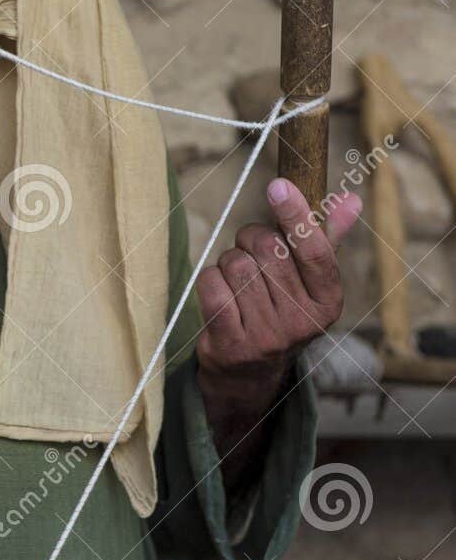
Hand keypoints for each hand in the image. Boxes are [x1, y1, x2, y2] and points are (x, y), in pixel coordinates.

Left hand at [195, 180, 361, 486]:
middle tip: (249, 249)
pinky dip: (209, 278)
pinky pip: (212, 286)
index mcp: (328, 301)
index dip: (296, 215)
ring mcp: (267, 337)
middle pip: (268, 250)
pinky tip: (217, 290)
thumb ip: (326, 239)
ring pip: (236, 265)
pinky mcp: (231, 344)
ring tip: (235, 276)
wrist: (249, 374)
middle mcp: (302, 322)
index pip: (315, 250)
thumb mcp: (309, 281)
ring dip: (229, 260)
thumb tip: (350, 199)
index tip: (278, 186)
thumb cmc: (280, 311)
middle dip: (251, 238)